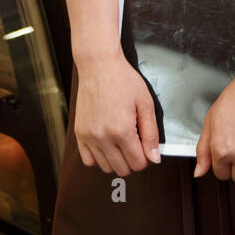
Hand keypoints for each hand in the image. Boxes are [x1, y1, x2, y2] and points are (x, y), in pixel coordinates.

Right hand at [74, 54, 161, 175]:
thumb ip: (151, 133)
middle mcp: (103, 136)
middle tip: (136, 143)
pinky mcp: (79, 133)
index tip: (146, 146)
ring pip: (106, 168)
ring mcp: (89, 136)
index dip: (147, 157)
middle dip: (134, 160)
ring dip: (117, 160)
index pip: (139, 163)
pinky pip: (88, 160)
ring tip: (122, 142)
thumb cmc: (122, 79)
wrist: (99, 65)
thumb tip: (154, 158)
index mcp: (122, 130)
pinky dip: (99, 158)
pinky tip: (107, 145)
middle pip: (123, 169)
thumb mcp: (145, 103)